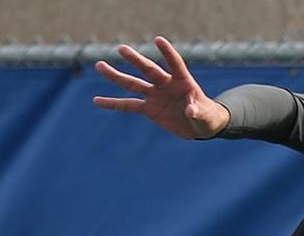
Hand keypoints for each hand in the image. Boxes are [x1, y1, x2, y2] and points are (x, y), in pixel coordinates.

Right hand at [92, 37, 230, 138]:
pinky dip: (113, 104)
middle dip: (136, 60)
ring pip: (133, 84)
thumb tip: (191, 111)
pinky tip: (97, 100)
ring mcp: (155, 95)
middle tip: (121, 48)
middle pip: (148, 70)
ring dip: (116, 76)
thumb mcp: (206, 117)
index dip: (167, 53)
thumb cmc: (207, 118)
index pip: (175, 63)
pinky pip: (128, 105)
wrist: (199, 126)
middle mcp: (165, 84)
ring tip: (100, 65)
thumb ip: (198, 112)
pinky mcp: (148, 109)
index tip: (158, 40)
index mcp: (183, 81)